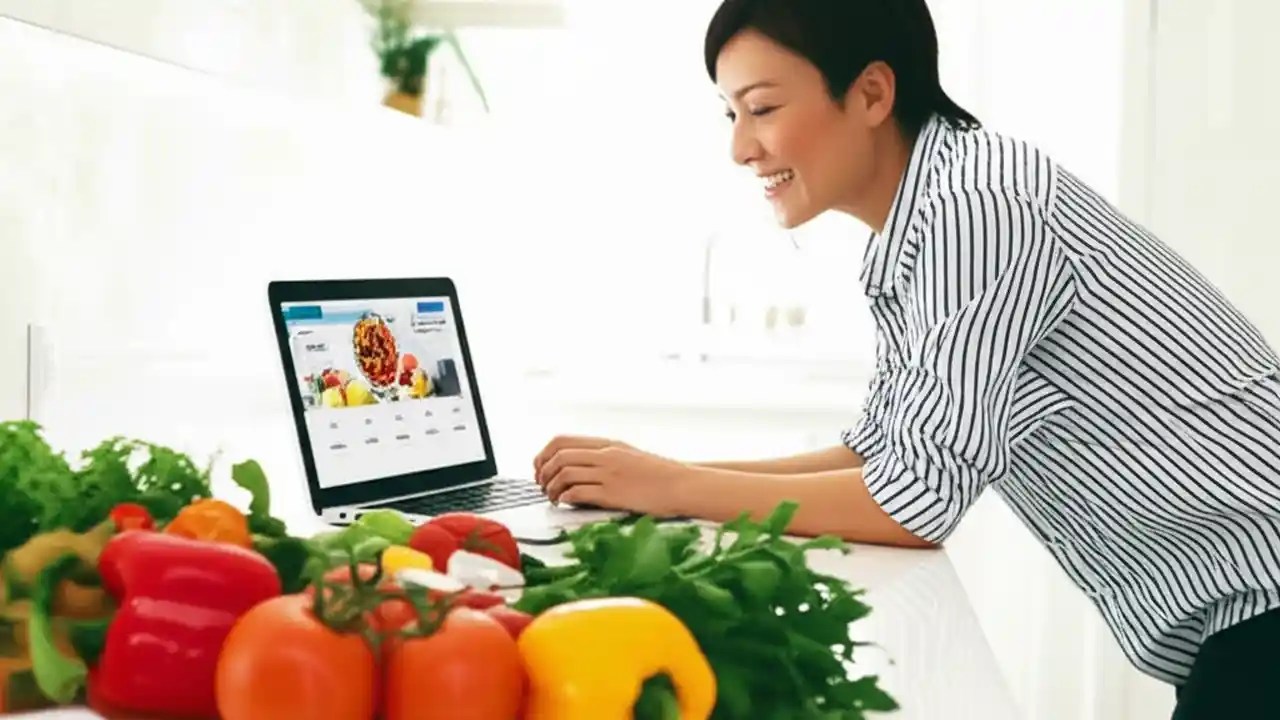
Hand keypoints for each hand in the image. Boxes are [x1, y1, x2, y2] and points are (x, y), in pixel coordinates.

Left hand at [535, 442, 690, 516]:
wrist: (682, 485)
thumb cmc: (659, 475)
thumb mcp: (629, 456)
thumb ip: (604, 457)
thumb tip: (577, 466)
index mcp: (607, 444)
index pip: (562, 441)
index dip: (544, 455)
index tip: (540, 468)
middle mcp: (605, 455)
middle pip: (558, 456)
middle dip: (543, 472)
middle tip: (542, 485)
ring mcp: (609, 474)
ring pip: (564, 473)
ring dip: (551, 487)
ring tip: (552, 497)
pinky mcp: (613, 494)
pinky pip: (577, 492)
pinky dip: (564, 498)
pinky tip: (565, 503)